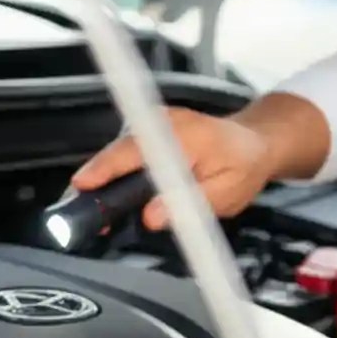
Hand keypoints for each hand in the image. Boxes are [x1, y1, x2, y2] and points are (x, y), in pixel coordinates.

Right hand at [71, 106, 274, 228]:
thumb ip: (190, 204)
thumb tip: (152, 215)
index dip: (105, 169)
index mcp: (185, 134)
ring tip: (103, 212)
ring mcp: (155, 119)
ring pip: (118, 151)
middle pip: (117, 150)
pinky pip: (126, 149)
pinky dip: (119, 171)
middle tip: (86, 218)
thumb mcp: (226, 193)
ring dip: (108, 179)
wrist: (253, 144)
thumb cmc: (243, 166)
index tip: (83, 186)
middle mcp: (165, 120)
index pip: (135, 150)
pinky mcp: (149, 126)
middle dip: (98, 182)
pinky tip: (118, 193)